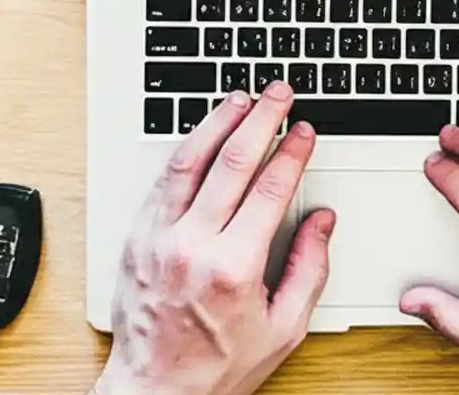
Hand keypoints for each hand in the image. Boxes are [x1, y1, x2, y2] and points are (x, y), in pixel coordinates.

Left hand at [93, 83, 333, 394]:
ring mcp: (159, 239)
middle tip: (278, 93)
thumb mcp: (284, 328)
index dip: (293, 151)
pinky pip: (161, 182)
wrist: (154, 392)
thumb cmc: (216, 367)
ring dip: (217, 122)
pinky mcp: (136, 239)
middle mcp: (192, 246)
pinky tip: (201, 135)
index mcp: (234, 267)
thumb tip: (322, 222)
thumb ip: (309, 268)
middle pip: (232, 162)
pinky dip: (184, 151)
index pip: (271, 188)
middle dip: (261, 119)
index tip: (305, 131)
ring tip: (239, 99)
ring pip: (189, 161)